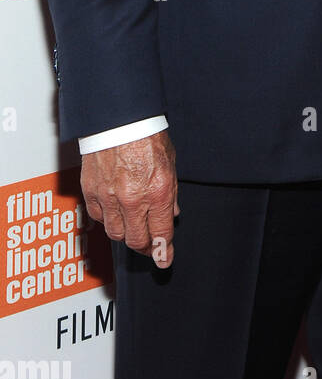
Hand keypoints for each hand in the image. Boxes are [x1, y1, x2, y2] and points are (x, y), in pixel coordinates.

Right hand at [81, 130, 178, 267]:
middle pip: (136, 240)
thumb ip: (171, 193)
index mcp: (158, 191)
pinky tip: (116, 213)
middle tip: (150, 245)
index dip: (163, 251)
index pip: (160, 233)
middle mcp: (133, 198)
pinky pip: (99, 218)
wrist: (119, 118)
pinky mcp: (91, 192)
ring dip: (126, 235)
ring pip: (115, 233)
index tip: (164, 259)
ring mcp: (109, 197)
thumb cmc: (146, 135)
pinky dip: (108, 220)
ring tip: (133, 228)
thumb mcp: (171, 163)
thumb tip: (172, 214)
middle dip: (145, 247)